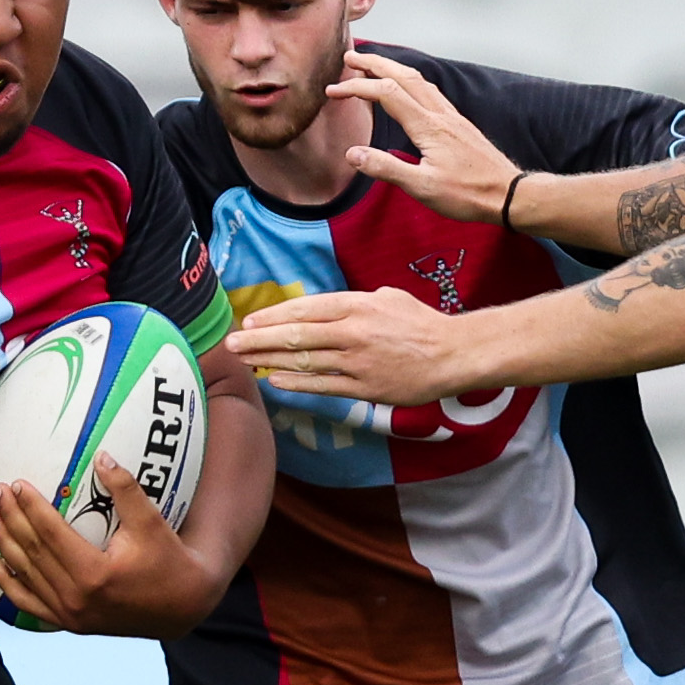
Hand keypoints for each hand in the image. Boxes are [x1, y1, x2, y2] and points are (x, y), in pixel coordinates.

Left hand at [0, 460, 220, 636]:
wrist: (182, 607)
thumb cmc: (170, 561)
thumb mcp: (151, 522)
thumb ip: (126, 490)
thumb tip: (101, 456)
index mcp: (94, 574)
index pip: (50, 534)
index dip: (31, 507)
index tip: (17, 484)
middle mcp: (76, 598)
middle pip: (32, 553)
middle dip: (12, 520)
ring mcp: (70, 615)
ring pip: (25, 576)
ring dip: (4, 546)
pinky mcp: (69, 624)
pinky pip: (29, 604)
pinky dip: (7, 584)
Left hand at [223, 287, 469, 405]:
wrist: (453, 354)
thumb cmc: (420, 323)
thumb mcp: (387, 297)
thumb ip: (354, 302)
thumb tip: (327, 309)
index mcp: (357, 305)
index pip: (305, 309)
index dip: (273, 316)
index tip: (249, 322)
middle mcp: (353, 331)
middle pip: (296, 335)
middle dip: (259, 340)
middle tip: (231, 344)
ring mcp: (358, 361)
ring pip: (305, 360)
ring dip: (270, 361)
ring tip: (246, 362)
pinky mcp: (365, 387)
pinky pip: (324, 385)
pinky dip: (297, 383)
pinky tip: (275, 381)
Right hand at [325, 49, 519, 223]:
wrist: (508, 194)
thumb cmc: (468, 194)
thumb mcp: (423, 188)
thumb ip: (386, 169)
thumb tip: (352, 154)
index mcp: (428, 126)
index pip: (386, 93)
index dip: (357, 87)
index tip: (333, 91)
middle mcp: (439, 114)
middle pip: (404, 75)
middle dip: (374, 63)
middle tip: (350, 57)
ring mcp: (451, 116)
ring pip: (418, 80)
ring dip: (393, 68)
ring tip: (373, 66)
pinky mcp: (458, 123)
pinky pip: (429, 91)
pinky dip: (410, 80)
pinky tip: (407, 88)